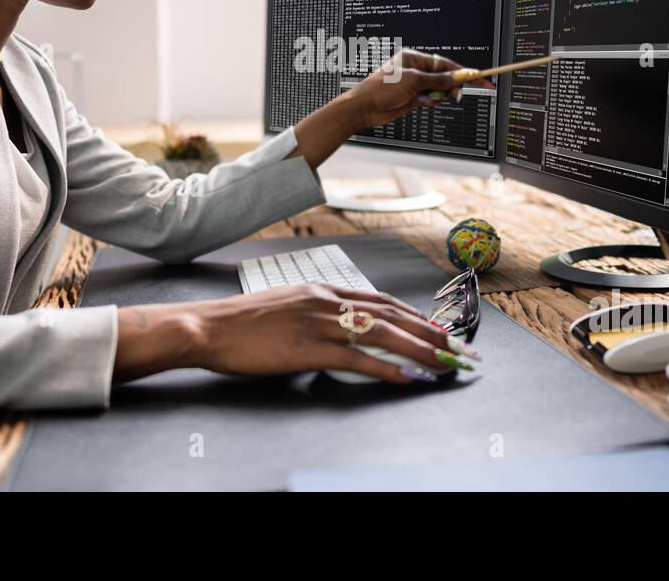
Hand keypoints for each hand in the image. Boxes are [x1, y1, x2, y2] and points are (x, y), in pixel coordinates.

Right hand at [191, 283, 475, 382]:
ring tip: (446, 363)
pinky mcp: (309, 349)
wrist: (210, 326)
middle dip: (431, 333)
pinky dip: (388, 369)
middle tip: (459, 349)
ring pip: (383, 335)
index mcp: (323, 290)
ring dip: (421, 350)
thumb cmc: (242, 321)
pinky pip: (359, 360)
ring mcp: (320, 324)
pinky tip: (408, 378)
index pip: (382, 300)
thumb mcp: (286, 304)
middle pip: (392, 316)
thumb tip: (339, 323)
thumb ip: (316, 310)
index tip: (438, 328)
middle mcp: (328, 301)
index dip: (415, 315)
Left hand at [346, 49, 495, 128]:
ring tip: (426, 99)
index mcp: (416, 58)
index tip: (480, 77)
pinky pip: (432, 99)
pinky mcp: (414, 98)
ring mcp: (416, 84)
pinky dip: (431, 102)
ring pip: (440, 90)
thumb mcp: (413, 81)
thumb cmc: (381, 88)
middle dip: (451, 86)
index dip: (464, 71)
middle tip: (456, 96)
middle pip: (446, 77)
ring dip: (438, 96)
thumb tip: (456, 77)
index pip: (446, 64)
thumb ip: (438, 80)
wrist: (364, 107)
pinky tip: (421, 102)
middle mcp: (417, 70)